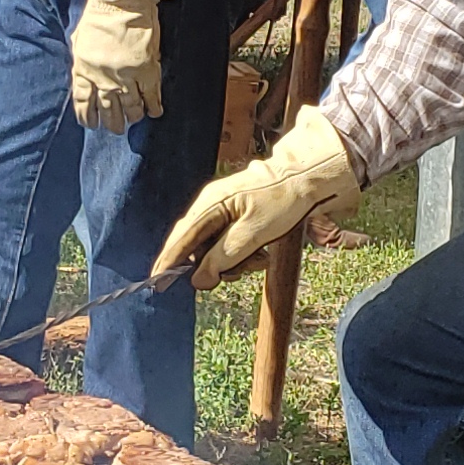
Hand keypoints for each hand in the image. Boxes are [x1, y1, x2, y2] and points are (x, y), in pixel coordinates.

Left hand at [67, 0, 164, 133]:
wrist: (120, 0)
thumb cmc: (98, 14)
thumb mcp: (80, 40)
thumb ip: (83, 61)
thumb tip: (84, 75)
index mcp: (84, 70)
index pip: (84, 102)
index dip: (88, 116)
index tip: (91, 124)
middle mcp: (103, 78)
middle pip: (108, 109)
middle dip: (112, 122)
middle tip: (116, 129)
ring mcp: (125, 76)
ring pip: (130, 106)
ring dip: (132, 116)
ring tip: (134, 120)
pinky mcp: (147, 70)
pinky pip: (151, 95)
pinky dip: (153, 106)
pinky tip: (155, 113)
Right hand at [153, 106, 362, 289]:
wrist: (307, 180)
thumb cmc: (281, 202)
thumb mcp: (253, 234)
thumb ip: (223, 257)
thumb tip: (198, 281)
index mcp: (210, 205)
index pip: (181, 238)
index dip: (168, 262)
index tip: (156, 284)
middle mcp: (210, 206)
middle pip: (198, 248)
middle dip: (218, 265)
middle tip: (242, 271)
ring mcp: (222, 211)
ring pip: (215, 249)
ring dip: (236, 262)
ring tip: (261, 258)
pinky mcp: (235, 217)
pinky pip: (229, 243)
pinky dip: (243, 253)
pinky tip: (263, 253)